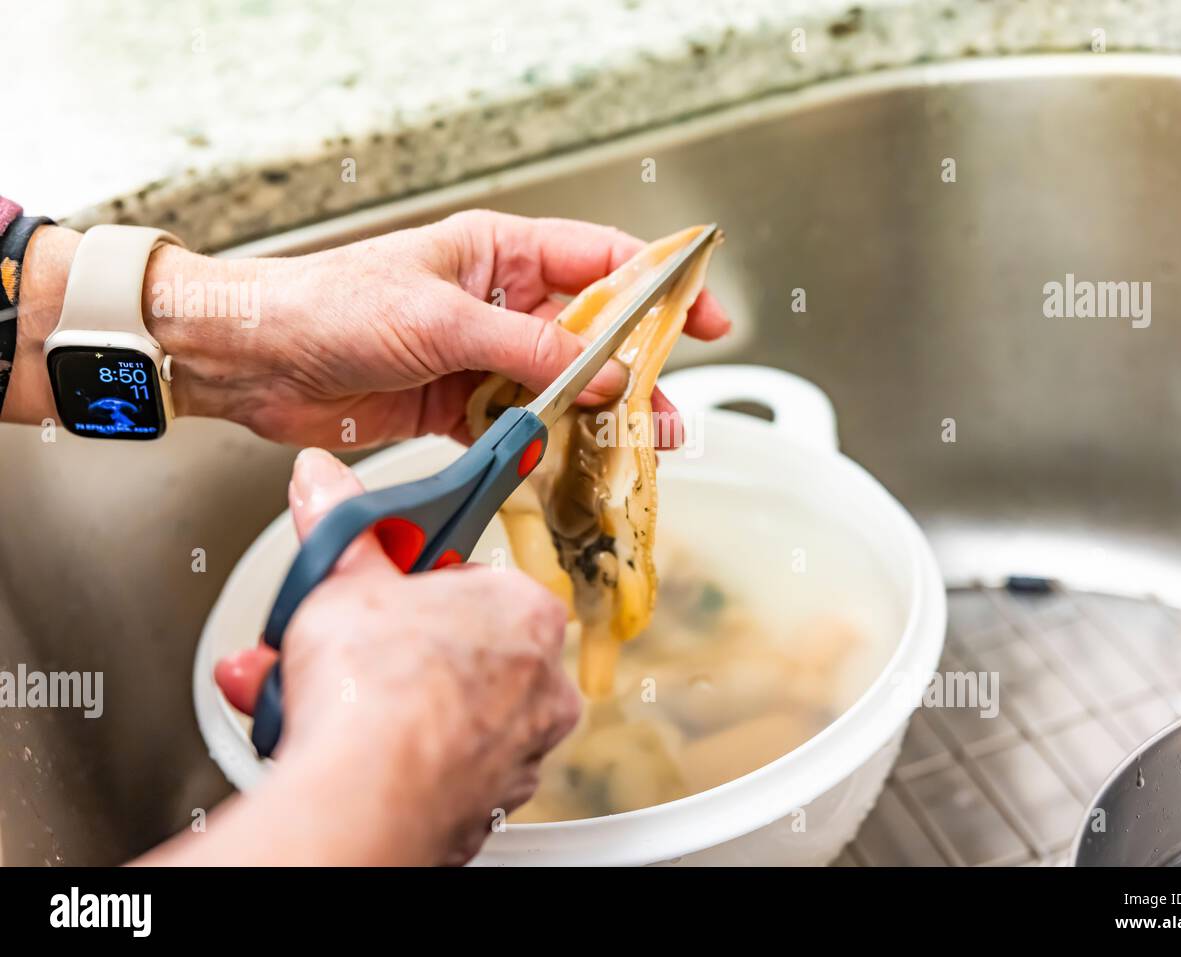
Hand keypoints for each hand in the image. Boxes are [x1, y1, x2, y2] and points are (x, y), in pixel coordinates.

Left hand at [152, 210, 728, 447]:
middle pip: (592, 336)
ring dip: (597, 421)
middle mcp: (497, 304)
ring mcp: (480, 358)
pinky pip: (519, 429)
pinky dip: (547, 450)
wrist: (252, 359)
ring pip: (561, 390)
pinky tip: (572, 469)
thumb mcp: (442, 319)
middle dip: (636, 374)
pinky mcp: (456, 407)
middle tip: (668, 413)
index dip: (659, 288)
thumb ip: (532, 350)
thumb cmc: (329, 307)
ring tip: (635, 449)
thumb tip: (610, 375)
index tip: (704, 318)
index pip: (601, 261)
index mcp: (498, 254)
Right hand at [211, 448, 579, 864]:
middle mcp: (538, 688)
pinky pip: (420, 768)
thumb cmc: (379, 689)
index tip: (375, 586)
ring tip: (292, 691)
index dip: (409, 585)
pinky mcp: (477, 809)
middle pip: (447, 652)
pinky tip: (319, 744)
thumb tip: (324, 481)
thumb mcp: (343, 576)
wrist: (366, 797)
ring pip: (429, 714)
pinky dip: (371, 754)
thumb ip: (338, 527)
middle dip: (371, 648)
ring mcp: (513, 754)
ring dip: (358, 701)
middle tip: (322, 643)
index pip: (472, 582)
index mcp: (526, 614)